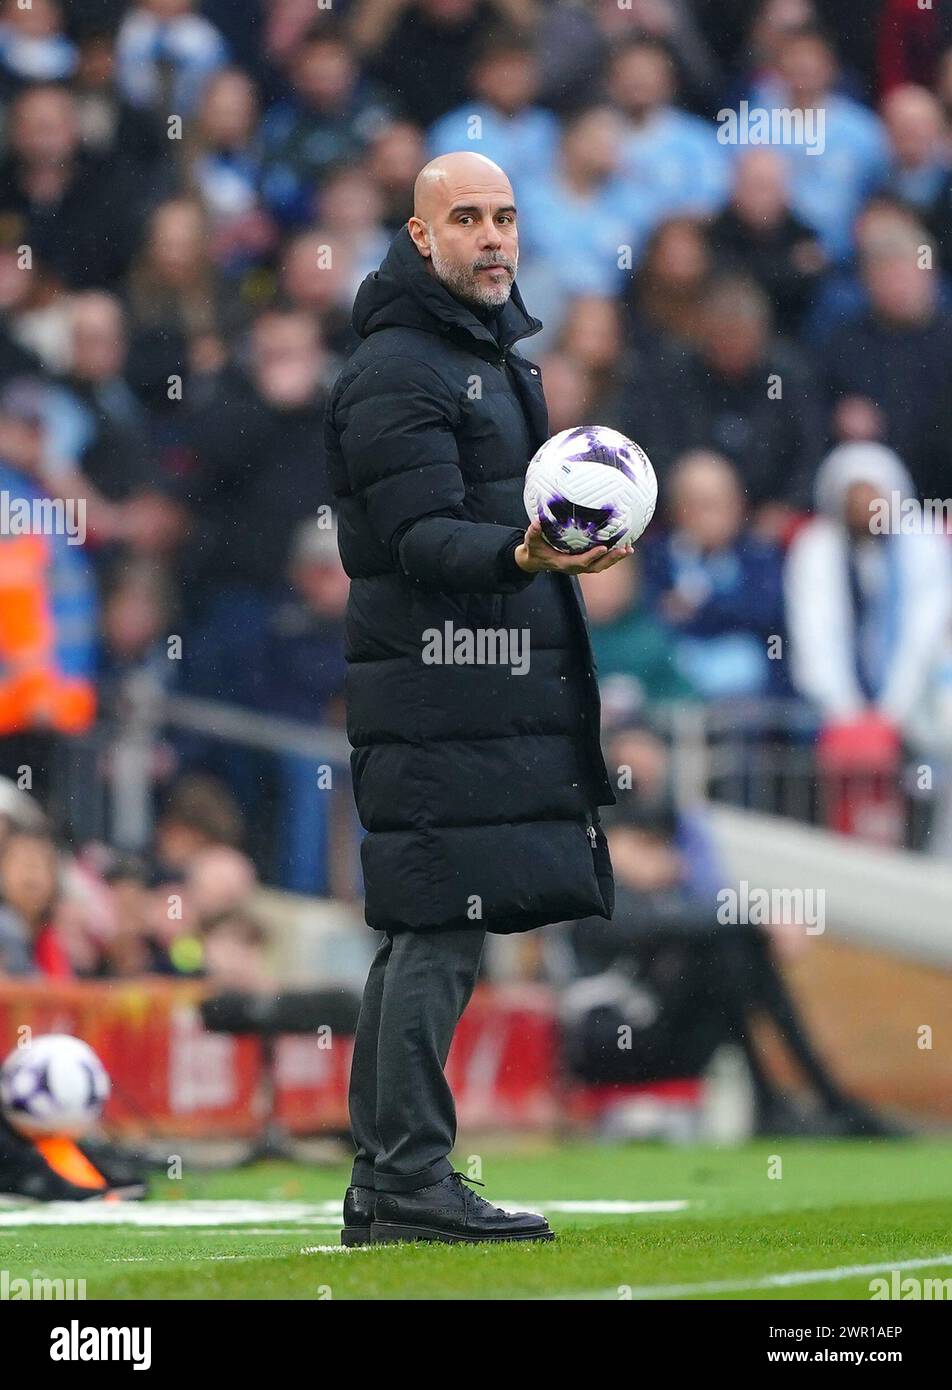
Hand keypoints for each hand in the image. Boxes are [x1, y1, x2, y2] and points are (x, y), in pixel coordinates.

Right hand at [514, 518, 633, 574]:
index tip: (603, 548)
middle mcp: (575, 567)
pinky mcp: (584, 562)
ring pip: (601, 565)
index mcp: (564, 564)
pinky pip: (600, 561)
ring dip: (615, 558)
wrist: (535, 561)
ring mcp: (580, 566)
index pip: (580, 562)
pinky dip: (611, 555)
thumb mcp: (531, 541)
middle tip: (624, 550)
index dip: (592, 556)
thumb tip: (536, 522)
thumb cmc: (534, 549)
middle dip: (611, 559)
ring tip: (629, 549)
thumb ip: (533, 533)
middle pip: (596, 566)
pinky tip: (623, 546)